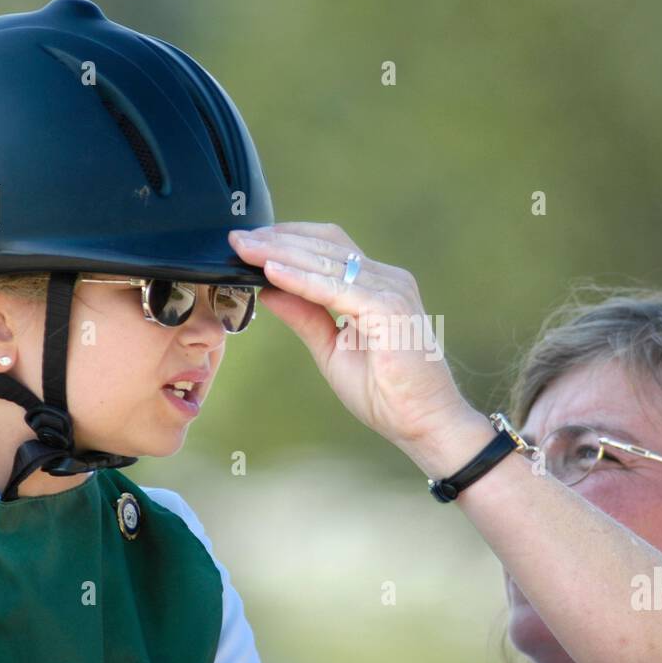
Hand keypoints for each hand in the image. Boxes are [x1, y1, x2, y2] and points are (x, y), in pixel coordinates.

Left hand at [228, 223, 484, 466]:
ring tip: (244, 249)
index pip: (329, 247)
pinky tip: (271, 272)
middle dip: (276, 239)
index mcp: (376, 286)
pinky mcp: (389, 310)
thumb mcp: (332, 350)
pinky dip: (301, 279)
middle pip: (326, 245)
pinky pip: (336, 289)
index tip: (248, 243)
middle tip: (236, 239)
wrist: (425, 423)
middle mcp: (387, 280)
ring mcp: (391, 291)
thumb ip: (306, 316)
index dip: (288, 239)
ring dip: (282, 252)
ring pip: (327, 261)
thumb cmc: (387, 393)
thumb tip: (269, 289)